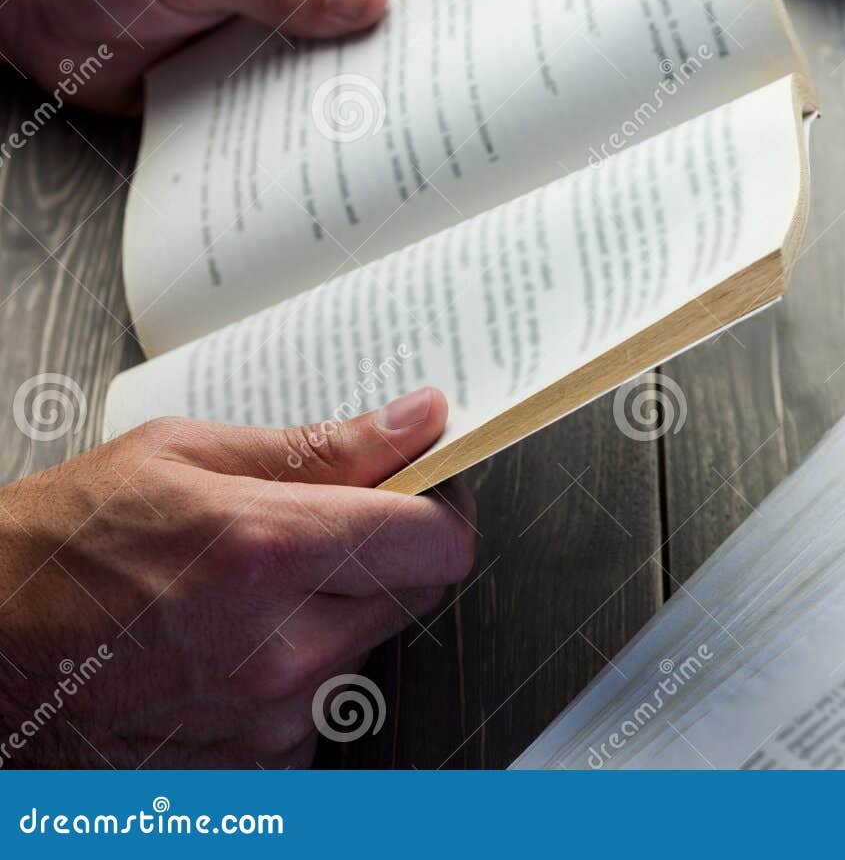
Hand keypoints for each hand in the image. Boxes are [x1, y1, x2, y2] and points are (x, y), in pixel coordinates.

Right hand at [0, 388, 473, 767]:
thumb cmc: (56, 550)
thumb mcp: (184, 456)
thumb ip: (323, 446)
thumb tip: (418, 421)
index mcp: (268, 552)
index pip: (438, 541)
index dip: (441, 507)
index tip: (423, 490)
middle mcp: (280, 648)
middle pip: (416, 594)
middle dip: (386, 554)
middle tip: (321, 530)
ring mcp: (267, 721)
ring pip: (367, 650)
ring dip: (337, 616)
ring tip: (249, 592)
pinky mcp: (252, 769)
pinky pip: (322, 709)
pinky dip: (297, 676)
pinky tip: (229, 648)